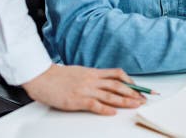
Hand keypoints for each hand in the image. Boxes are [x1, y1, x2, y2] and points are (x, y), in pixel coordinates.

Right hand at [22, 65, 145, 114]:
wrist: (41, 77)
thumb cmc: (58, 76)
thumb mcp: (80, 72)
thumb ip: (93, 77)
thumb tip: (106, 82)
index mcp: (93, 72)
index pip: (118, 74)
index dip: (131, 81)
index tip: (141, 88)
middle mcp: (92, 80)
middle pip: (118, 85)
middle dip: (133, 93)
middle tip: (144, 99)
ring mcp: (85, 90)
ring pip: (110, 95)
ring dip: (125, 100)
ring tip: (136, 105)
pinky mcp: (76, 100)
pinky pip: (94, 105)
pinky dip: (105, 109)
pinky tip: (113, 113)